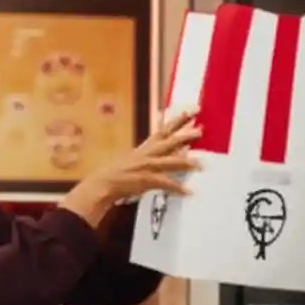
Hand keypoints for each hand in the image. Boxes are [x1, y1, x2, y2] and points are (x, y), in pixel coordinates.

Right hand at [60, 110, 203, 226]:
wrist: (104, 184)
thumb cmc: (122, 173)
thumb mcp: (140, 159)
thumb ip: (160, 155)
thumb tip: (181, 151)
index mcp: (146, 148)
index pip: (164, 130)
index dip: (177, 121)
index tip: (190, 112)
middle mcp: (147, 154)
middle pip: (169, 141)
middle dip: (184, 135)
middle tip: (200, 130)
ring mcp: (146, 166)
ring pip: (169, 162)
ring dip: (185, 163)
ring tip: (200, 164)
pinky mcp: (145, 180)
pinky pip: (164, 183)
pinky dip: (177, 188)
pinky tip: (188, 192)